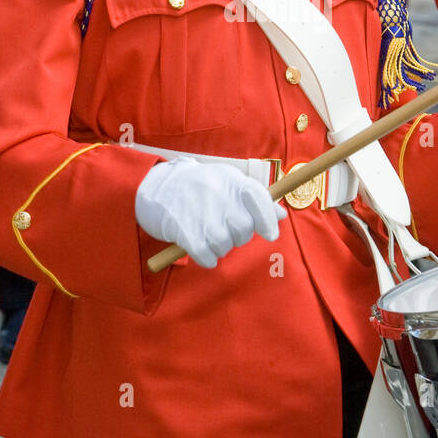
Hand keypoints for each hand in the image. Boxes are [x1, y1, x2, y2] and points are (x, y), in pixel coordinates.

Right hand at [136, 159, 286, 268]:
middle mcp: (217, 194)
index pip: (258, 197)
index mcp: (230, 180)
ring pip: (226, 245)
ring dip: (220, 246)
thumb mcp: (227, 182)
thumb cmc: (199, 186)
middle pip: (244, 229)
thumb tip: (280, 216)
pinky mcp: (184, 232)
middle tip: (225, 228)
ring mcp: (200, 213)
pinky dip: (207, 258)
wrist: (157, 187)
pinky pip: (207, 257)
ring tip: (208, 233)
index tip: (270, 235)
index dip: (267, 219)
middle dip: (239, 235)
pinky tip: (201, 247)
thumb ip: (255, 198)